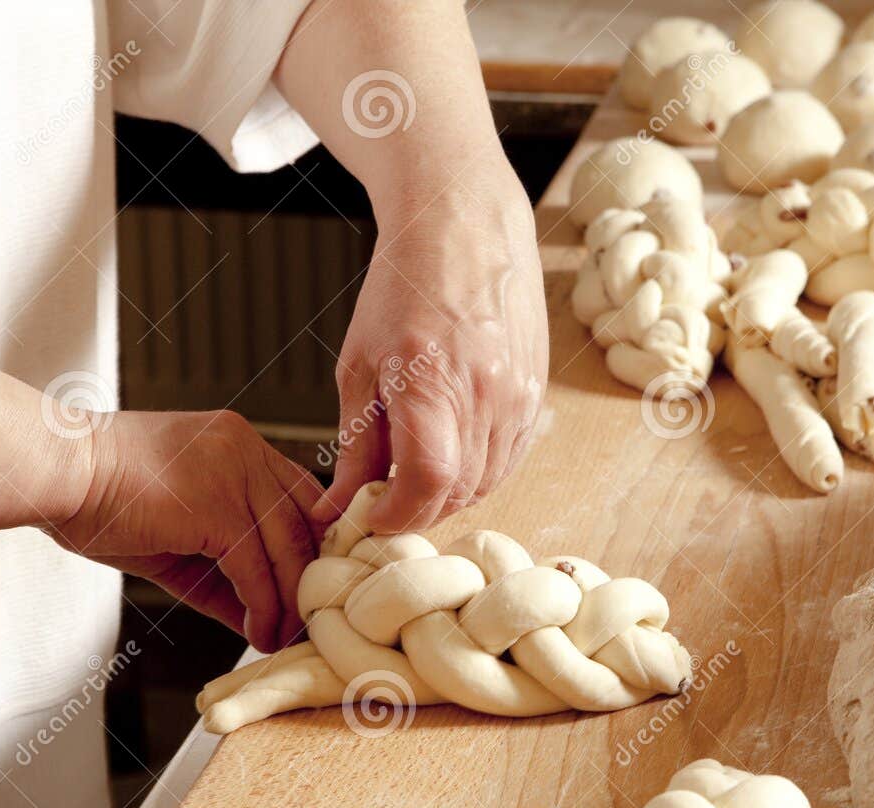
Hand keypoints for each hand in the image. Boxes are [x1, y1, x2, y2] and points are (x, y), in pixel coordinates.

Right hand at [49, 409, 322, 652]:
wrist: (53, 473)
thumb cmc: (99, 498)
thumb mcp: (178, 533)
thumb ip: (223, 569)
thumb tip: (258, 618)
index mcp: (239, 442)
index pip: (301, 494)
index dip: (312, 545)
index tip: (311, 587)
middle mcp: (245, 449)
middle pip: (304, 521)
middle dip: (310, 578)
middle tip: (306, 622)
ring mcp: (234, 473)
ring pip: (287, 547)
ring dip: (289, 602)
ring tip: (281, 636)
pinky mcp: (216, 507)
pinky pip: (254, 567)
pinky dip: (262, 607)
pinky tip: (256, 632)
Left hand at [316, 171, 547, 532]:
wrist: (465, 226)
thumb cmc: (402, 287)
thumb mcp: (359, 366)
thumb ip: (354, 445)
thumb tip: (337, 507)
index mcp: (433, 382)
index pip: (427, 483)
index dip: (397, 515)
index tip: (370, 514)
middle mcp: (486, 395)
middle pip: (458, 493)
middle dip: (417, 510)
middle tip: (385, 499)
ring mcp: (519, 398)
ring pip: (487, 484)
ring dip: (449, 494)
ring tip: (414, 472)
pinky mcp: (537, 397)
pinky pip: (509, 460)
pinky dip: (478, 472)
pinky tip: (450, 450)